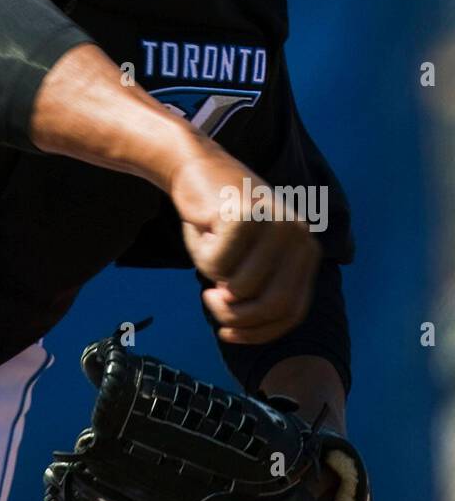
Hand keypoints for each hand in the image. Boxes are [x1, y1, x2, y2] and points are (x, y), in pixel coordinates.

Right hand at [168, 140, 320, 344]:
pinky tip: (204, 232)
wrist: (195, 165)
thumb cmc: (217, 218)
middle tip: (211, 300)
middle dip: (236, 316)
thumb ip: (257, 292)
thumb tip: (243, 326)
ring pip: (242, 288)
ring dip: (214, 280)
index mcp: (305, 248)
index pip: (292, 311)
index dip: (260, 333)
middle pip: (273, 305)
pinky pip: (218, 264)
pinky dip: (202, 256)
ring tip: (209, 251)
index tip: (229, 335)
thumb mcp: (246, 260)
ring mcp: (275, 222)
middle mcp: (298, 234)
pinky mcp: (245, 214)